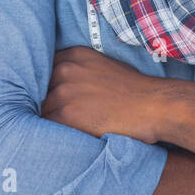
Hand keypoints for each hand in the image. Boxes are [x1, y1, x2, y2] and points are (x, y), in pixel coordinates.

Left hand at [41, 46, 167, 144]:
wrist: (154, 105)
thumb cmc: (135, 89)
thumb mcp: (105, 66)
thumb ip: (81, 71)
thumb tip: (63, 84)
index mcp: (74, 55)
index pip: (44, 70)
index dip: (46, 86)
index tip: (49, 97)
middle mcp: (65, 69)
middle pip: (39, 90)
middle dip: (46, 103)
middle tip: (52, 116)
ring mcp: (63, 91)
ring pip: (41, 109)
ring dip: (49, 120)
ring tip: (59, 131)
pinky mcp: (66, 114)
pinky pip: (47, 126)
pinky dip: (53, 133)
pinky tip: (65, 138)